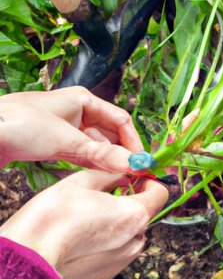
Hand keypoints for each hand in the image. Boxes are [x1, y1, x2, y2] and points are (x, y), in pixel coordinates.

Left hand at [0, 86, 143, 172]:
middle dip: (121, 152)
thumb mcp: (67, 141)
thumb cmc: (23, 126)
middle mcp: (77, 111)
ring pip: (94, 145)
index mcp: (84, 99)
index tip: (142, 163)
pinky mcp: (52, 143)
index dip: (133, 141)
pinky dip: (89, 164)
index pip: (120, 120)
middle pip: (109, 133)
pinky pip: (79, 153)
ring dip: (106, 160)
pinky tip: (96, 176)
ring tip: (117, 179)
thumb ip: (102, 155)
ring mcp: (64, 127)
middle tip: (132, 174)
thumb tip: (135, 165)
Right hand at [0, 170, 167, 278]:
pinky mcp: (106, 275)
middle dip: (128, 200)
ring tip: (87, 217)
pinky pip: (115, 249)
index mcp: (134, 215)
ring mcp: (122, 261)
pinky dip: (106, 240)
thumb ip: (111, 174)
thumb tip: (123, 173)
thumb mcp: (83, 181)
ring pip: (128, 231)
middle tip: (102, 194)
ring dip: (116, 221)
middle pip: (143, 212)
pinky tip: (82, 235)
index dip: (148, 180)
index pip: (160, 193)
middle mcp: (134, 240)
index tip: (133, 176)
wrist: (26, 263)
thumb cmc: (52, 220)